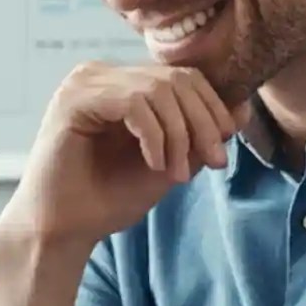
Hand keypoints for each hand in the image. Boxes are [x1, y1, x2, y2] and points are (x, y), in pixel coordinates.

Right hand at [0, 61, 248, 244]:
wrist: (63, 231)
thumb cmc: (107, 199)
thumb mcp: (169, 163)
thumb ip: (198, 136)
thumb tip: (242, 107)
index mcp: (122, 84)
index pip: (183, 77)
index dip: (212, 110)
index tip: (219, 153)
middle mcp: (101, 74)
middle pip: (176, 78)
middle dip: (204, 122)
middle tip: (212, 163)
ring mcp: (84, 83)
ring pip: (159, 89)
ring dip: (180, 135)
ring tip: (178, 174)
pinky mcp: (73, 100)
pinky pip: (134, 103)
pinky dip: (154, 136)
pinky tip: (154, 165)